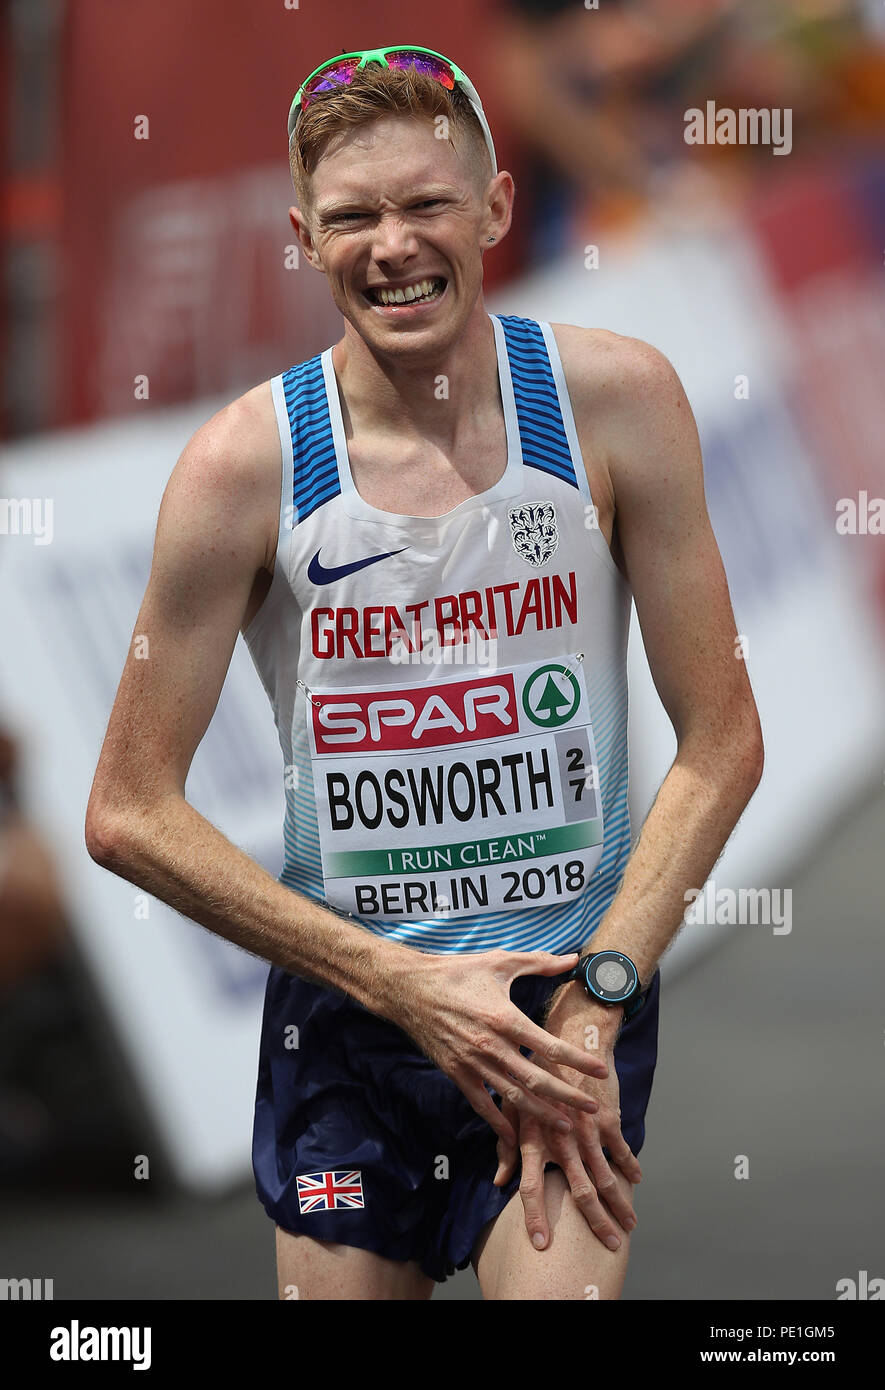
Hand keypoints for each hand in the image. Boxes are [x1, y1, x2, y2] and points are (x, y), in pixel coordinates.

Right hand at [390, 949, 609, 1145]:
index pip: (549, 1046)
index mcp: (504, 1018)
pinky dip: (497, 1122)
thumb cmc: (457, 972)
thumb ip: (539, 962)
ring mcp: (472, 1063)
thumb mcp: (499, 961)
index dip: (577, 1061)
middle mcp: (490, 1045)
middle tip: (591, 1109)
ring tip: (565, 1127)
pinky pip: (481, 1103)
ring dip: (540, 1113)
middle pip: (536, 1078)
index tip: (600, 1071)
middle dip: (567, 1096)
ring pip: (512, 1096)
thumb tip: (572, 957)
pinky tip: (514, 1136)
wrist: (409, 988)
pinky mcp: (456, 1073)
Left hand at [493, 987, 641, 1249]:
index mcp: (534, 1136)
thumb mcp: (515, 1105)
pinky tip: (635, 1181)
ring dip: (618, 1203)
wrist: (569, 1036)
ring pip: (605, 1176)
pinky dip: (629, 1168)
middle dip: (596, 1222)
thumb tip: (499, 1180)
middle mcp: (560, 1137)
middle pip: (578, 1190)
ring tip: (629, 1226)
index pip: (531, 1185)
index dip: (535, 1215)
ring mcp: (586, 1129)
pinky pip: (621, 1151)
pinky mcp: (607, 1117)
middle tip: (610, 1246)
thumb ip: (507, 1145)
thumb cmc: (536, 1070)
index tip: (541, 1244)